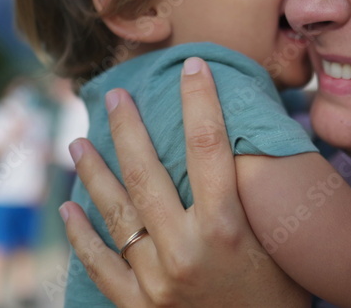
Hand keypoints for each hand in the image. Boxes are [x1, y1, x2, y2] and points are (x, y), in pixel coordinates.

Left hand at [60, 57, 308, 306]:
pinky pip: (102, 266)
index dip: (200, 100)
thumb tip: (244, 149)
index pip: (210, 146)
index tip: (192, 66)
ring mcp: (158, 280)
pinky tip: (67, 209)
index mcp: (228, 228)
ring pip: (117, 214)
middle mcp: (187, 249)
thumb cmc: (282, 298)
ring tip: (77, 141)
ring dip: (93, 174)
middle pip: (149, 174)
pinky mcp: (140, 307)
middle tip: (113, 96)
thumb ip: (258, 202)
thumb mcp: (282, 246)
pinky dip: (82, 237)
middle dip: (128, 130)